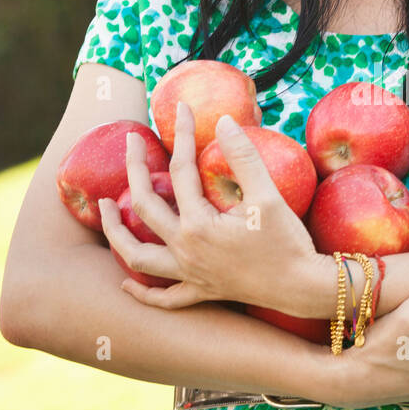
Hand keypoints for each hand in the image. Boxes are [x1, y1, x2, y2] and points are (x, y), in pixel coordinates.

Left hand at [98, 101, 325, 310]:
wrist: (303, 288)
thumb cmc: (287, 242)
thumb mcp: (268, 196)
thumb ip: (243, 157)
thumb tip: (223, 121)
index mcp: (199, 224)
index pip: (181, 171)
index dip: (182, 136)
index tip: (182, 110)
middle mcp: (185, 250)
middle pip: (145, 205)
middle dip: (134, 169)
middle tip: (132, 142)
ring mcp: (190, 274)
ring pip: (138, 257)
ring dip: (116, 233)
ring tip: (105, 209)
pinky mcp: (202, 292)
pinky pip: (164, 298)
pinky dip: (142, 293)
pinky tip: (125, 284)